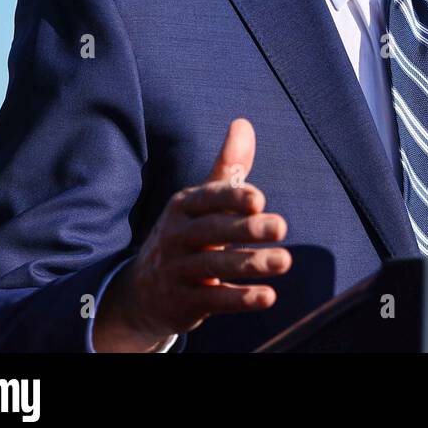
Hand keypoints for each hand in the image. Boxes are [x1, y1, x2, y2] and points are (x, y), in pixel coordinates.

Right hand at [91, 118, 291, 350]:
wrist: (142, 291)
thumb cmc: (188, 234)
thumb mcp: (202, 200)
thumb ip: (228, 167)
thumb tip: (243, 123)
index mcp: (185, 206)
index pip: (208, 198)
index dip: (232, 198)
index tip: (258, 198)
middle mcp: (178, 236)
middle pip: (213, 231)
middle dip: (246, 229)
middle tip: (280, 226)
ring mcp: (178, 271)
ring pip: (216, 267)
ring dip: (251, 264)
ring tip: (285, 261)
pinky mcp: (184, 303)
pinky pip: (214, 301)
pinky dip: (240, 300)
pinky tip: (268, 296)